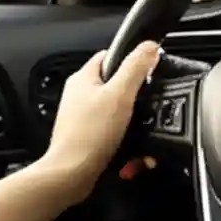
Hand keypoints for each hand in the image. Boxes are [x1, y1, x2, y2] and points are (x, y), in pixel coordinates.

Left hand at [42, 41, 159, 202]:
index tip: (146, 71)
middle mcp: (78, 95)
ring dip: (130, 118)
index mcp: (82, 78)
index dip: (130, 60)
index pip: (109, 56)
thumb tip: (149, 46)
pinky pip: (110, 129)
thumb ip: (136, 67)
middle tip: (144, 104)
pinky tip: (129, 145)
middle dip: (133, 95)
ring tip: (136, 128)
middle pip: (114, 83)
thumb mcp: (120, 94)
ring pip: (114, 108)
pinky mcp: (85, 135)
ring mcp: (80, 116)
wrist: (71, 174)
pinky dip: (122, 135)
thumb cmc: (90, 135)